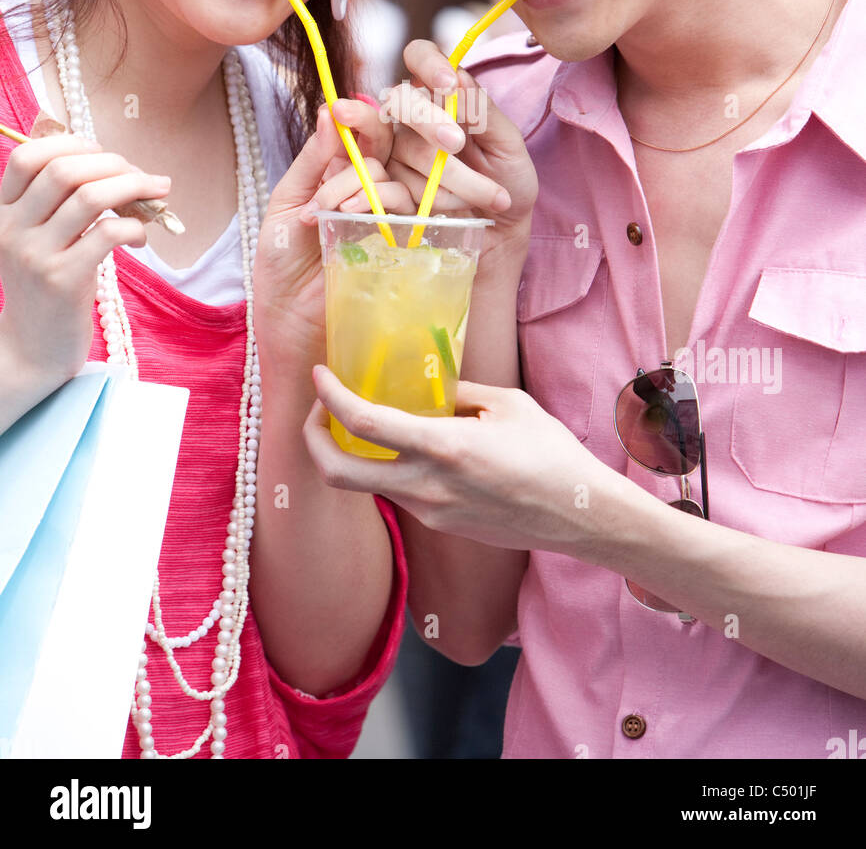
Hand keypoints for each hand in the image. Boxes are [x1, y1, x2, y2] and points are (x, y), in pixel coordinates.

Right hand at [0, 132, 171, 415]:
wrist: (32, 351)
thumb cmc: (46, 288)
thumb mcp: (38, 240)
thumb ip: (56, 202)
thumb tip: (101, 157)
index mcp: (3, 213)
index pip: (28, 158)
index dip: (72, 144)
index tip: (103, 155)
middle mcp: (13, 230)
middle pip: (65, 170)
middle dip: (114, 163)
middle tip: (143, 176)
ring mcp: (36, 256)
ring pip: (90, 197)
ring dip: (134, 188)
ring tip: (157, 195)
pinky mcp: (63, 281)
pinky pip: (108, 233)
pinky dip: (135, 226)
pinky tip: (141, 236)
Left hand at [252, 102, 411, 358]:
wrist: (289, 316)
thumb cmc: (282, 262)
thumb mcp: (287, 202)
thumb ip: (312, 161)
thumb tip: (329, 111)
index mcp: (335, 172)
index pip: (359, 133)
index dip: (356, 116)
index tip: (341, 108)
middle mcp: (364, 188)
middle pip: (381, 149)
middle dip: (362, 145)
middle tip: (332, 164)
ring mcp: (383, 214)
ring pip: (389, 178)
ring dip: (358, 185)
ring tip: (327, 211)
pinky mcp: (399, 241)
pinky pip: (406, 210)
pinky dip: (380, 205)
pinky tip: (353, 215)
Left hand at [303, 363, 630, 555]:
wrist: (579, 517)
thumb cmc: (551, 454)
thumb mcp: (507, 404)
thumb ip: (459, 392)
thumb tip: (429, 383)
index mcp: (442, 448)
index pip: (363, 424)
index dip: (330, 397)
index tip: (321, 375)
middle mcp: (426, 486)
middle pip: (337, 474)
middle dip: (313, 440)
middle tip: (321, 409)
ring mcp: (430, 513)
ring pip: (366, 486)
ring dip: (353, 453)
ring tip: (369, 419)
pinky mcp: (439, 526)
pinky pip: (399, 494)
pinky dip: (389, 467)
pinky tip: (411, 446)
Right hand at [311, 40, 538, 258]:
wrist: (501, 229)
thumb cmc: (508, 180)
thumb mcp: (508, 145)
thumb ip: (484, 111)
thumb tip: (457, 76)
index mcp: (443, 94)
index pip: (419, 55)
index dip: (427, 63)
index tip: (447, 83)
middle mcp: (412, 116)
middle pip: (400, 101)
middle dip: (429, 122)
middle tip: (457, 145)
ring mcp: (394, 150)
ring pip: (407, 149)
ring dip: (450, 176)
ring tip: (486, 196)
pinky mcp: (386, 185)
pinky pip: (397, 184)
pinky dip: (434, 198)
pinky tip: (457, 209)